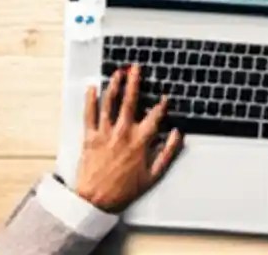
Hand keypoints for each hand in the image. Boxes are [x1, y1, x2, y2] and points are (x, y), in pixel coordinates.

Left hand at [74, 65, 183, 212]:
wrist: (96, 200)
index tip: (164, 96)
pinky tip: (92, 87)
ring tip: (118, 72)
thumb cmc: (123, 189)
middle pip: (130, 101)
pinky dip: (90, 99)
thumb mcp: (153, 175)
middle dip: (134, 82)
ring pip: (109, 103)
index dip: (161, 105)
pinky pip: (89, 114)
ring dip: (114, 85)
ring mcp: (105, 133)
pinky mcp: (89, 137)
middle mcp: (123, 133)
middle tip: (136, 68)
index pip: (154, 116)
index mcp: (140, 141)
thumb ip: (168, 153)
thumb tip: (177, 135)